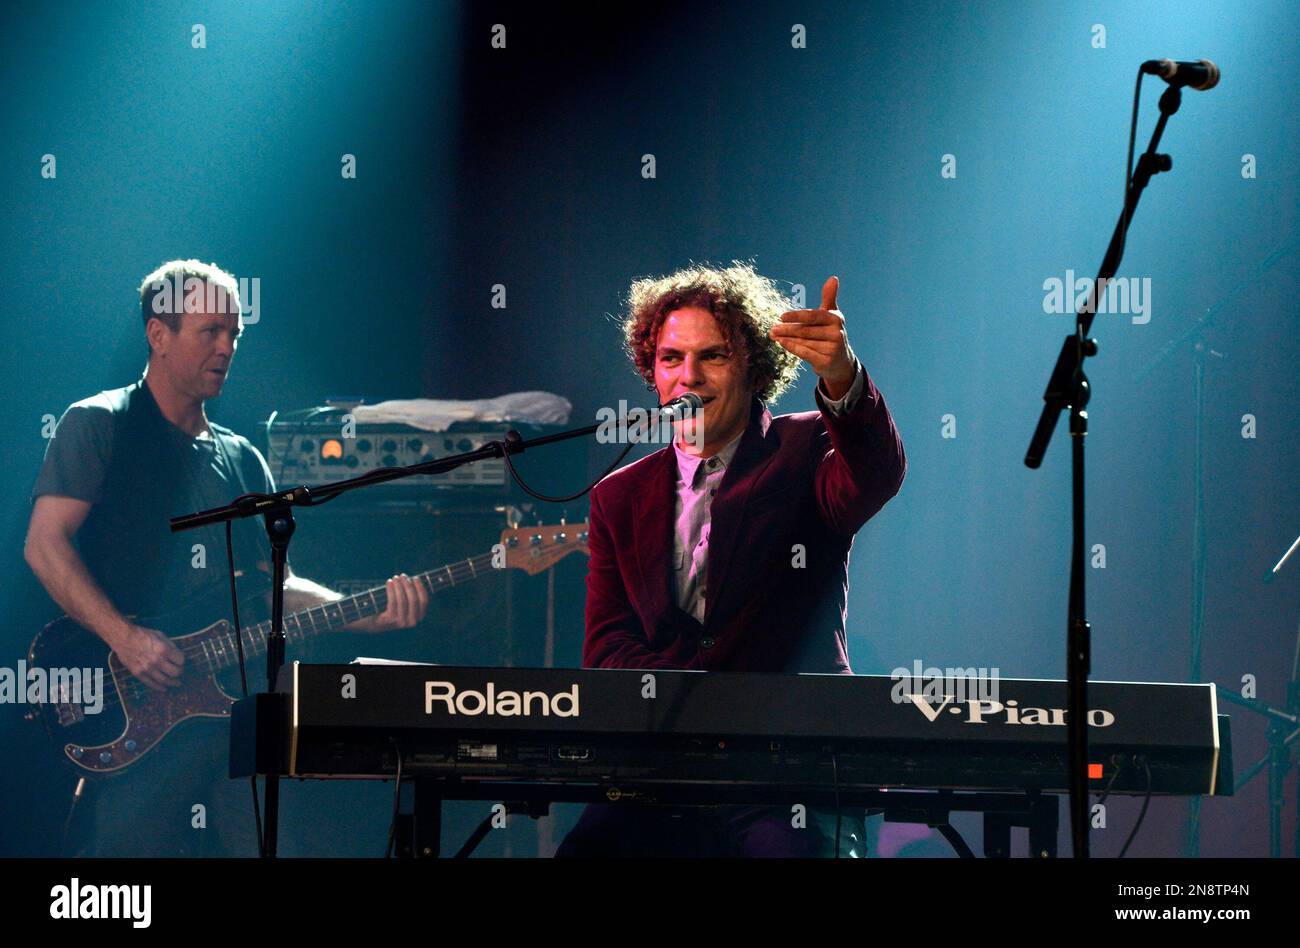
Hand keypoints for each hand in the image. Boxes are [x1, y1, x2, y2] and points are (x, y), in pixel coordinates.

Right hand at [113, 624, 184, 691]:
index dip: (182, 661)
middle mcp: (156, 660)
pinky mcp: (138, 673)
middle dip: (180, 673)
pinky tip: (164, 688)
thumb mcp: (160, 635)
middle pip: (175, 672)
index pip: (181, 660)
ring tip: (176, 683)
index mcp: (163, 649)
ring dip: (172, 683)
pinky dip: (159, 687)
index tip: (181, 661)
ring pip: (164, 680)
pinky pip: (150, 683)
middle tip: (180, 672)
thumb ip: (170, 646)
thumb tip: (178, 655)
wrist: (123, 638)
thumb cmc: (142, 634)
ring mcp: (147, 668)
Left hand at [349, 574, 429, 632]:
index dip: (420, 588)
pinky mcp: (389, 620)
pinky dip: (391, 590)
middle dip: (408, 585)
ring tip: (395, 577)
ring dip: (399, 586)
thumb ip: (410, 593)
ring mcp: (400, 623)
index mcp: (418, 617)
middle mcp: (411, 622)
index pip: (424, 601)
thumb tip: (415, 578)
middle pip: (414, 600)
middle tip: (402, 575)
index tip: (415, 578)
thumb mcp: (401, 603)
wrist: (367, 620)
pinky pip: (393, 601)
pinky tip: (389, 582)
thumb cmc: (386, 607)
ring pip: (403, 600)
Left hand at [769, 275, 857, 399]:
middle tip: (772, 328)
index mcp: (836, 319)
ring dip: (786, 338)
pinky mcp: (826, 361)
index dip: (797, 316)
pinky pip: (805, 353)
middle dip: (787, 329)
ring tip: (773, 334)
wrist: (840, 362)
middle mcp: (836, 333)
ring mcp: (833, 348)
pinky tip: (781, 343)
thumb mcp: (831, 315)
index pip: (813, 316)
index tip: (781, 316)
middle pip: (805, 330)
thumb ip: (829, 297)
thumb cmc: (831, 334)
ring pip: (803, 341)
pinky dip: (792, 347)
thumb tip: (833, 277)